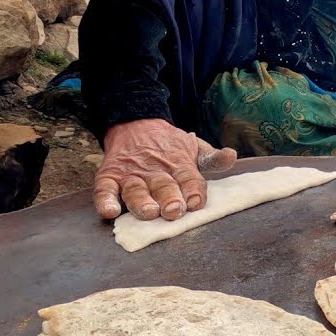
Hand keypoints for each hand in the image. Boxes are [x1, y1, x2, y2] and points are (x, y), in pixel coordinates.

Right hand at [93, 118, 236, 220]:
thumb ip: (212, 158)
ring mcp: (131, 174)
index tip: (196, 203)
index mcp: (178, 164)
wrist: (135, 124)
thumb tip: (231, 156)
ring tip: (149, 212)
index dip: (193, 190)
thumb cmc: (170, 146)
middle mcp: (155, 170)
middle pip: (163, 186)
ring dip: (142, 202)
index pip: (189, 178)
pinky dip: (105, 201)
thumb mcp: (194, 148)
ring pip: (135, 190)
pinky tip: (109, 212)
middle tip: (174, 210)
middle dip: (169, 199)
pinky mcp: (109, 178)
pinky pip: (104, 190)